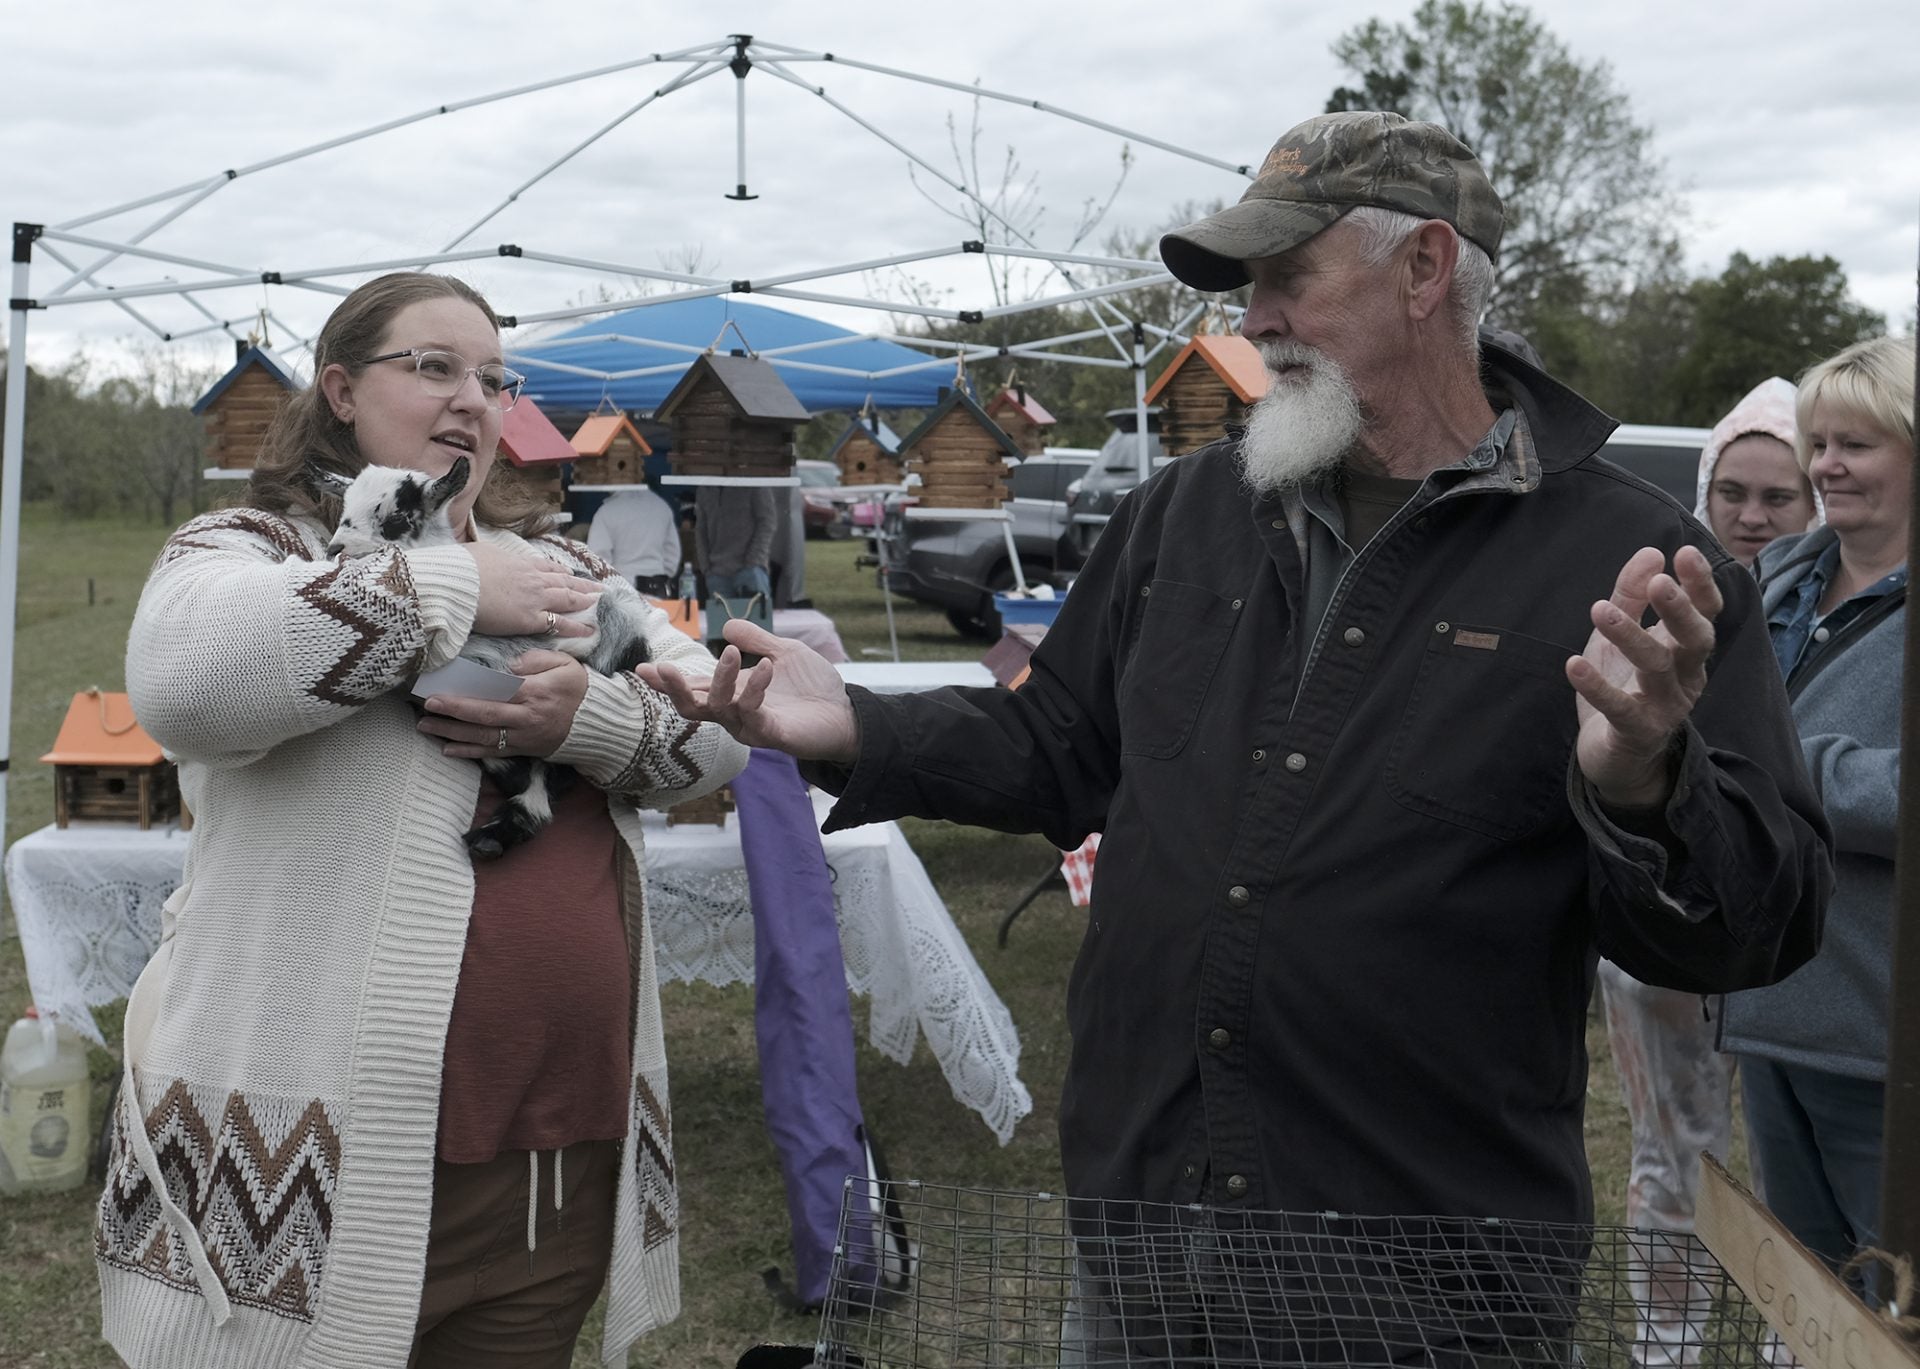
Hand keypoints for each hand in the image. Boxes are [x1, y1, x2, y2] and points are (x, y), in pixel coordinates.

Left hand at [418, 649, 589, 758]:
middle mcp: (527, 718)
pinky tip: (447, 749)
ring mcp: (524, 737)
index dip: (466, 695)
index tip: (440, 691)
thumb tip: (510, 664)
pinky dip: (469, 752)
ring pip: (483, 737)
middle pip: (484, 717)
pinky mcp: (524, 749)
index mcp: (535, 693)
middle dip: (452, 714)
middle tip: (426, 709)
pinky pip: (493, 752)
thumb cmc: (578, 687)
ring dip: (453, 734)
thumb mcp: (565, 664)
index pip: (495, 694)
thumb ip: (536, 659)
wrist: (599, 721)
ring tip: (426, 728)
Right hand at [465, 542, 600, 639]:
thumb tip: (487, 557)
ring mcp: (535, 599)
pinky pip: (560, 624)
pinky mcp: (531, 620)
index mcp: (520, 563)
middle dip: (582, 585)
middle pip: (564, 581)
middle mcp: (533, 579)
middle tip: (598, 588)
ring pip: (568, 599)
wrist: (458, 584)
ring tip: (599, 603)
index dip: (561, 572)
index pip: (547, 567)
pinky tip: (589, 630)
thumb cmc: (461, 568)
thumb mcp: (478, 552)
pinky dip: (576, 627)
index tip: (570, 574)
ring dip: (586, 601)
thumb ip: (489, 557)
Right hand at [633, 619, 859, 762]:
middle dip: (674, 689)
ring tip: (731, 654)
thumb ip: (756, 640)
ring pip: (718, 709)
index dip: (667, 680)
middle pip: (691, 708)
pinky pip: (753, 714)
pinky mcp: (771, 735)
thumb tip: (726, 625)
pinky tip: (766, 668)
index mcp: (732, 692)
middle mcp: (734, 712)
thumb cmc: (813, 687)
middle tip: (664, 669)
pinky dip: (754, 689)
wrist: (844, 712)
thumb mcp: (782, 653)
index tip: (642, 668)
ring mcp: (750, 726)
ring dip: (720, 679)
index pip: (693, 688)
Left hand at [1566, 545, 1722, 806]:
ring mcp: (1665, 706)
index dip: (1700, 584)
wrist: (1617, 756)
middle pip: (1695, 639)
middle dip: (1679, 609)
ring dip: (1630, 637)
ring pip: (1657, 668)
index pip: (1706, 613)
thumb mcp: (1623, 636)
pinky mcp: (1637, 732)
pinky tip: (1574, 664)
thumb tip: (1651, 551)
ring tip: (1599, 610)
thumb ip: (1632, 596)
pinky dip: (1597, 686)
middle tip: (1659, 582)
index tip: (1686, 552)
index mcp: (1687, 650)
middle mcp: (1686, 677)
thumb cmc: (1625, 686)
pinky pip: (1620, 708)